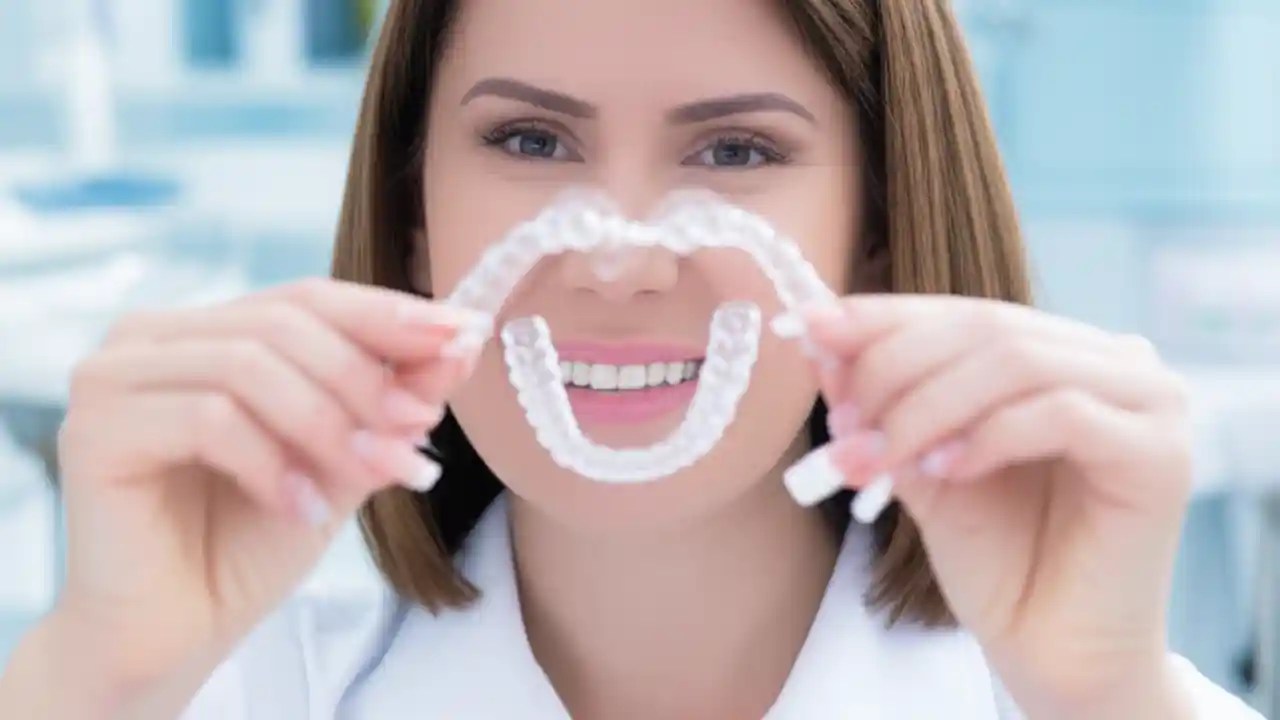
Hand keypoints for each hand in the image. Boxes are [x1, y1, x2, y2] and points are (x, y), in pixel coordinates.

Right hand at [51, 279, 488, 697]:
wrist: (176, 633)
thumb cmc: (252, 541)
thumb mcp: (344, 458)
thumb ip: (392, 398)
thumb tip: (460, 341)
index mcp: (207, 330)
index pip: (308, 297)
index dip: (389, 313)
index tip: (464, 334)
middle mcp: (152, 338)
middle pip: (284, 321)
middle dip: (367, 377)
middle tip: (420, 429)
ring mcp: (113, 377)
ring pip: (250, 365)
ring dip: (329, 424)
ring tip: (372, 475)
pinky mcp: (94, 429)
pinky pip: (209, 419)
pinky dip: (273, 464)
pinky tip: (300, 508)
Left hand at [791, 295, 1194, 717]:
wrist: (1052, 653)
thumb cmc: (998, 560)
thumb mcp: (922, 464)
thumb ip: (884, 400)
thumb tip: (821, 335)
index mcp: (1061, 352)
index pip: (964, 312)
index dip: (884, 318)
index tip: (810, 329)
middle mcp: (1113, 361)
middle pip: (986, 326)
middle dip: (895, 368)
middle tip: (842, 421)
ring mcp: (1147, 402)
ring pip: (1016, 362)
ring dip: (926, 407)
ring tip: (876, 455)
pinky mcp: (1160, 453)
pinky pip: (1061, 413)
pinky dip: (988, 436)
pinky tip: (946, 471)